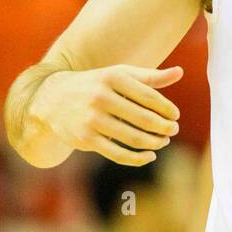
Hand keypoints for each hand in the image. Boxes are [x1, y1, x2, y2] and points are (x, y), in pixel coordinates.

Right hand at [29, 65, 182, 166]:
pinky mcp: (86, 139)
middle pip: (144, 118)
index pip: (149, 96)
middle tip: (173, 129)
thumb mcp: (119, 74)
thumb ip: (150, 76)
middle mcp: (101, 97)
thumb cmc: (96, 85)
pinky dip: (138, 158)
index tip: (176, 115)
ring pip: (133, 138)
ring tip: (164, 141)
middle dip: (164, 127)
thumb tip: (180, 73)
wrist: (52, 99)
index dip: (167, 108)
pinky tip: (150, 155)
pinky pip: (118, 154)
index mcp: (112, 78)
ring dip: (154, 143)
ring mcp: (92, 120)